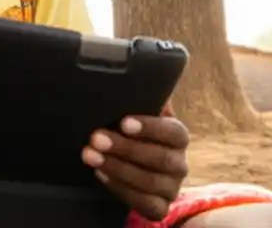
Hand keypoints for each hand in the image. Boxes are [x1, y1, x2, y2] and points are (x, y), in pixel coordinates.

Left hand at [82, 105, 189, 220]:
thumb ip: (140, 95)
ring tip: (91, 155)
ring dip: (117, 168)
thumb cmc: (131, 133)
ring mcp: (171, 187)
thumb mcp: (135, 113)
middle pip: (160, 158)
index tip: (124, 122)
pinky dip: (121, 189)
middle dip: (125, 148)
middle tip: (96, 138)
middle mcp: (180, 163)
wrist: (129, 166)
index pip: (173, 131)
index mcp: (178, 136)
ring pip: (150, 182)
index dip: (150, 127)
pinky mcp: (159, 207)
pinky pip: (144, 204)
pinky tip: (101, 174)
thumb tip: (132, 64)